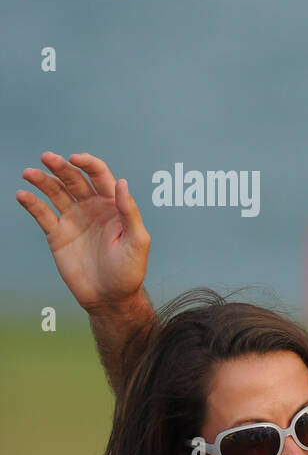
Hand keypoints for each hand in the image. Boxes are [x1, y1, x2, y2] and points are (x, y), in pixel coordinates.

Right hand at [16, 152, 150, 311]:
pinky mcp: (58, 234)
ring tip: (30, 173)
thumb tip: (122, 182)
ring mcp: (73, 219)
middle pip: (74, 180)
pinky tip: (23, 195)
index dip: (88, 164)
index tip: (75, 158)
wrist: (110, 297)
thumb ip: (129, 211)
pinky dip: (32, 203)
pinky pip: (42, 214)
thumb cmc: (129, 271)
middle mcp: (92, 208)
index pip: (100, 176)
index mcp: (113, 206)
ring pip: (55, 193)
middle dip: (61, 167)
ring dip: (42, 181)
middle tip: (47, 157)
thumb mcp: (137, 241)